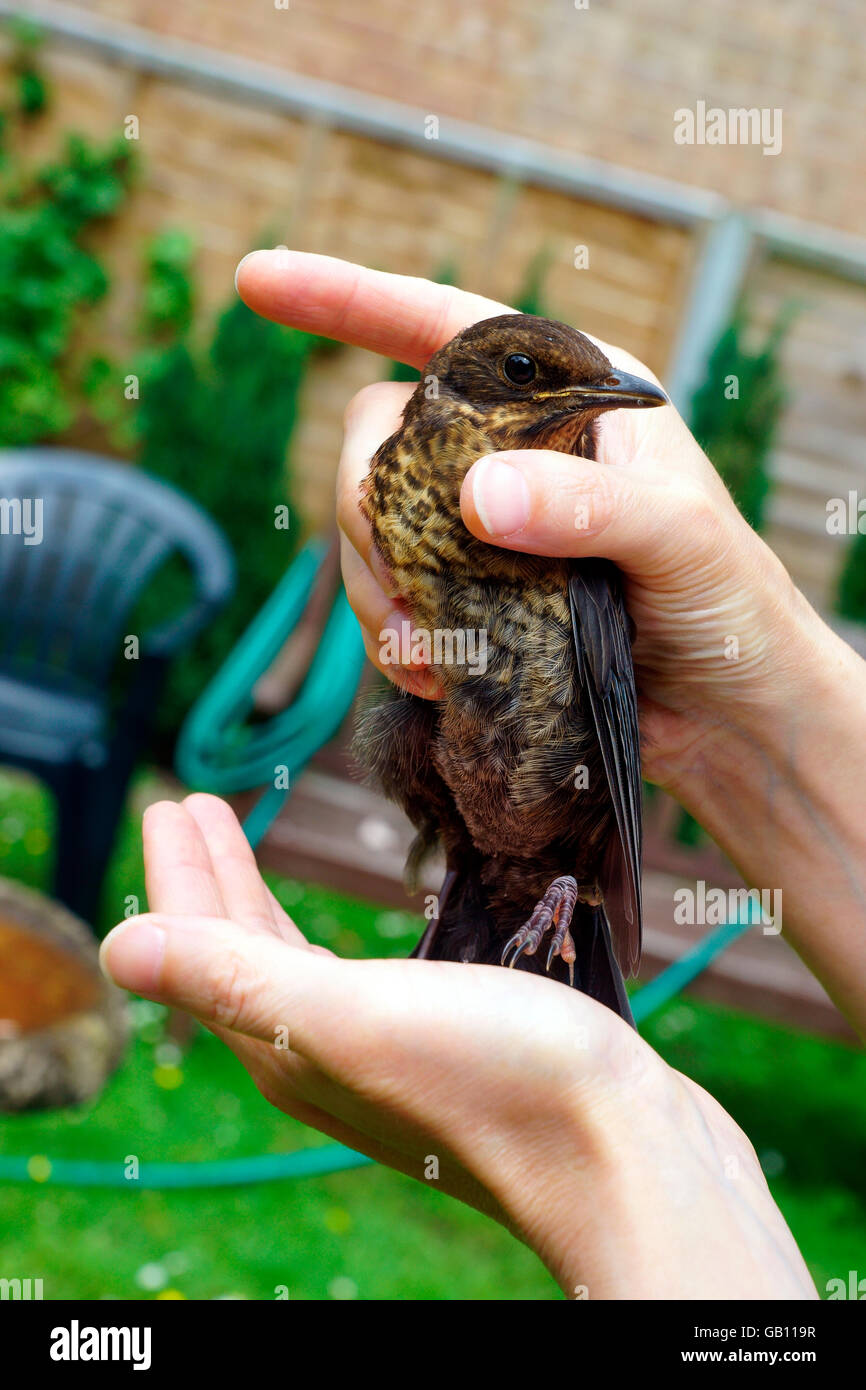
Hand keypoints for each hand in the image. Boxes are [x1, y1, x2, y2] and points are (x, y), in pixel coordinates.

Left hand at [100, 794, 815, 1298]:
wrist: (626, 1160)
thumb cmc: (495, 1079)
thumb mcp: (349, 1014)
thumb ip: (233, 978)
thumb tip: (114, 947)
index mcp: (286, 1044)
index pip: (204, 943)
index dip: (179, 871)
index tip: (169, 798)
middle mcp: (326, 1055)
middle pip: (245, 951)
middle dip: (216, 877)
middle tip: (199, 807)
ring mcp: (389, 1055)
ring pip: (301, 963)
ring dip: (267, 902)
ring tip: (254, 851)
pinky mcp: (449, 1049)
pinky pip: (363, 976)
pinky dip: (336, 932)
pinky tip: (364, 926)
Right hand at [238, 251, 865, 1035]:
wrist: (727, 714)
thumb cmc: (729, 604)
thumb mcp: (679, 540)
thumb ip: (588, 509)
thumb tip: (476, 497)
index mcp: (567, 395)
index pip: (442, 325)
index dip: (346, 297)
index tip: (257, 281)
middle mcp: (511, 448)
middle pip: (380, 437)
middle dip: (363, 503)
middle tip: (405, 579)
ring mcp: (482, 527)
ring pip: (370, 526)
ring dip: (376, 590)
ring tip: (428, 651)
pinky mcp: (467, 598)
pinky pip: (390, 599)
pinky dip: (395, 639)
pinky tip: (434, 674)